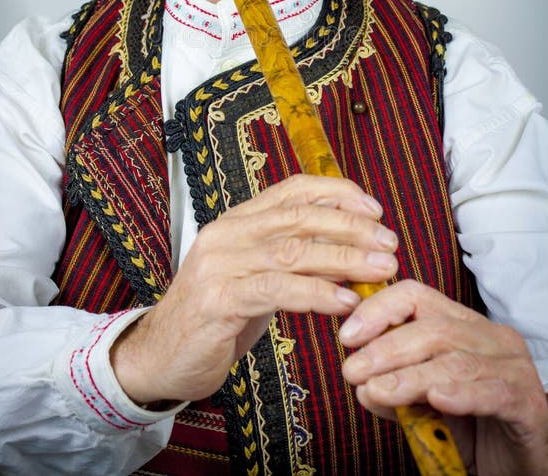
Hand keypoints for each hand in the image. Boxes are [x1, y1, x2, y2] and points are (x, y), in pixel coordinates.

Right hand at [111, 173, 396, 405]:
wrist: (158, 357)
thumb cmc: (214, 317)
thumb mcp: (257, 279)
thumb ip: (293, 261)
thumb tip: (349, 252)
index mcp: (237, 221)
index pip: (292, 190)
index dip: (336, 193)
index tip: (374, 210)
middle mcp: (227, 234)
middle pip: (299, 217)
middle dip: (351, 227)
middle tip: (389, 243)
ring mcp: (220, 265)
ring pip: (293, 251)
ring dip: (344, 259)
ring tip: (381, 269)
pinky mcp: (218, 300)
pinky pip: (278, 290)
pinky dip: (317, 293)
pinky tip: (346, 302)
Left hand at [339, 280, 547, 474]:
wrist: (522, 463)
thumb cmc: (473, 425)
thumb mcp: (425, 403)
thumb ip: (396, 388)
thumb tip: (360, 383)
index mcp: (463, 325)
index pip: (416, 296)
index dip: (379, 310)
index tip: (347, 336)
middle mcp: (490, 337)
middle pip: (432, 329)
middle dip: (386, 349)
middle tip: (352, 371)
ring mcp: (512, 367)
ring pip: (454, 361)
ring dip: (410, 377)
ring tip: (377, 391)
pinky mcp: (527, 402)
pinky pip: (491, 391)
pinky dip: (461, 395)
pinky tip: (436, 399)